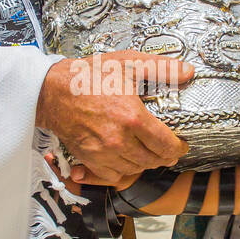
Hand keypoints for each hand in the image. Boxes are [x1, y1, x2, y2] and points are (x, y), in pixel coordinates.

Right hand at [36, 52, 193, 186]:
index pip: (166, 144)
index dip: (178, 148)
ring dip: (145, 163)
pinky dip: (123, 171)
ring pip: (135, 169)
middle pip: (153, 160)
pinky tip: (126, 160)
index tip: (181, 145)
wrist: (51, 91)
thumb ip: (161, 69)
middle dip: (164, 157)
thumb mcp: (127, 63)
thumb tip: (188, 72)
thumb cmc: (87, 76)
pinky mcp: (89, 159)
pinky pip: (113, 175)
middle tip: (168, 151)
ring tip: (149, 154)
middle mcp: (119, 139)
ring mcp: (103, 152)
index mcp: (132, 117)